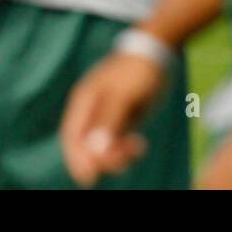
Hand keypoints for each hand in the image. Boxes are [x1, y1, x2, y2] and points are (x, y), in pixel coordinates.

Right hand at [60, 51, 165, 186]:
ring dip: (116, 155)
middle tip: (124, 162)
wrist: (159, 52)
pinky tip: (140, 145)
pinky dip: (125, 149)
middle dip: (101, 159)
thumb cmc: (139, 70)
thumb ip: (109, 121)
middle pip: (86, 145)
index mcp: (84, 100)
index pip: (72, 137)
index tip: (89, 179)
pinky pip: (117, 142)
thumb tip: (95, 150)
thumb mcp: (125, 95)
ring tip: (137, 148)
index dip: (76, 160)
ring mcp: (106, 115)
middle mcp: (92, 109)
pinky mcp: (121, 118)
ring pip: (103, 147)